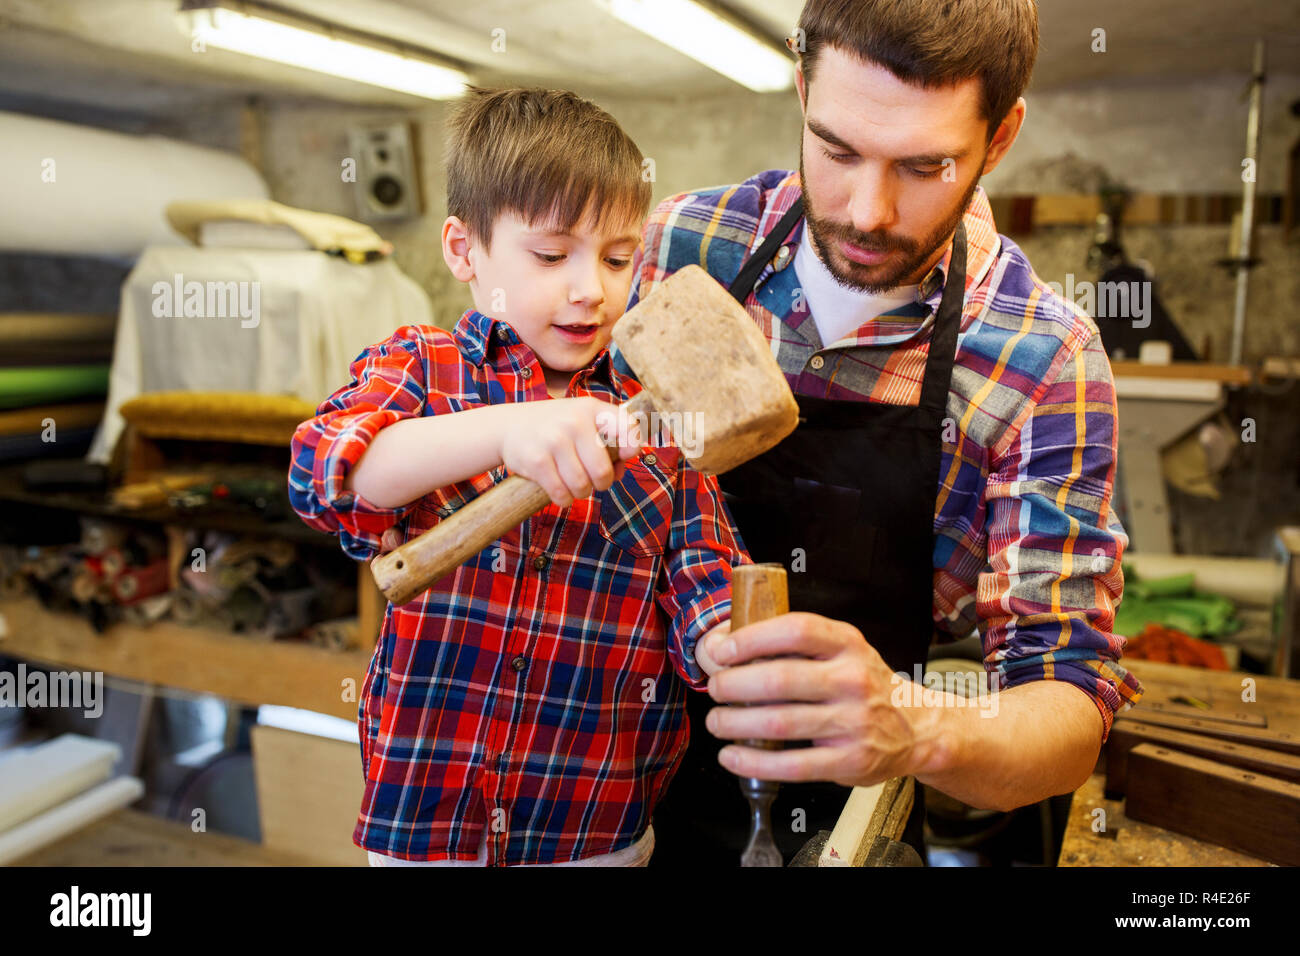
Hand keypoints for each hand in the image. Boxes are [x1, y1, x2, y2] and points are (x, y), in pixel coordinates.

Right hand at [499, 397, 642, 507]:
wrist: (508, 426)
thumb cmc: (555, 428)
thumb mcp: (582, 422)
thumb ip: (608, 443)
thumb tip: (620, 472)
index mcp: (592, 410)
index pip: (628, 429)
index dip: (631, 448)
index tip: (624, 456)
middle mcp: (574, 422)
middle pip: (603, 472)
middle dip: (601, 484)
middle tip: (592, 480)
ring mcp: (554, 440)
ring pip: (582, 487)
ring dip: (580, 493)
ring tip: (573, 484)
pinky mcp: (536, 460)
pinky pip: (561, 494)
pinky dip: (563, 499)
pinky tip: (559, 490)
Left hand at [701, 612, 938, 787]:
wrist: (915, 727)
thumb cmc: (862, 684)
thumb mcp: (841, 650)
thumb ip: (795, 646)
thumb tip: (726, 643)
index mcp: (847, 643)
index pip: (796, 631)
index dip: (752, 639)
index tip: (722, 651)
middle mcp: (853, 679)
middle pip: (780, 679)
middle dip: (733, 685)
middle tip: (715, 689)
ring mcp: (853, 722)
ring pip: (779, 723)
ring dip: (735, 723)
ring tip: (716, 722)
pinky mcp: (850, 761)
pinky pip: (791, 765)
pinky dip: (753, 762)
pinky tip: (731, 756)